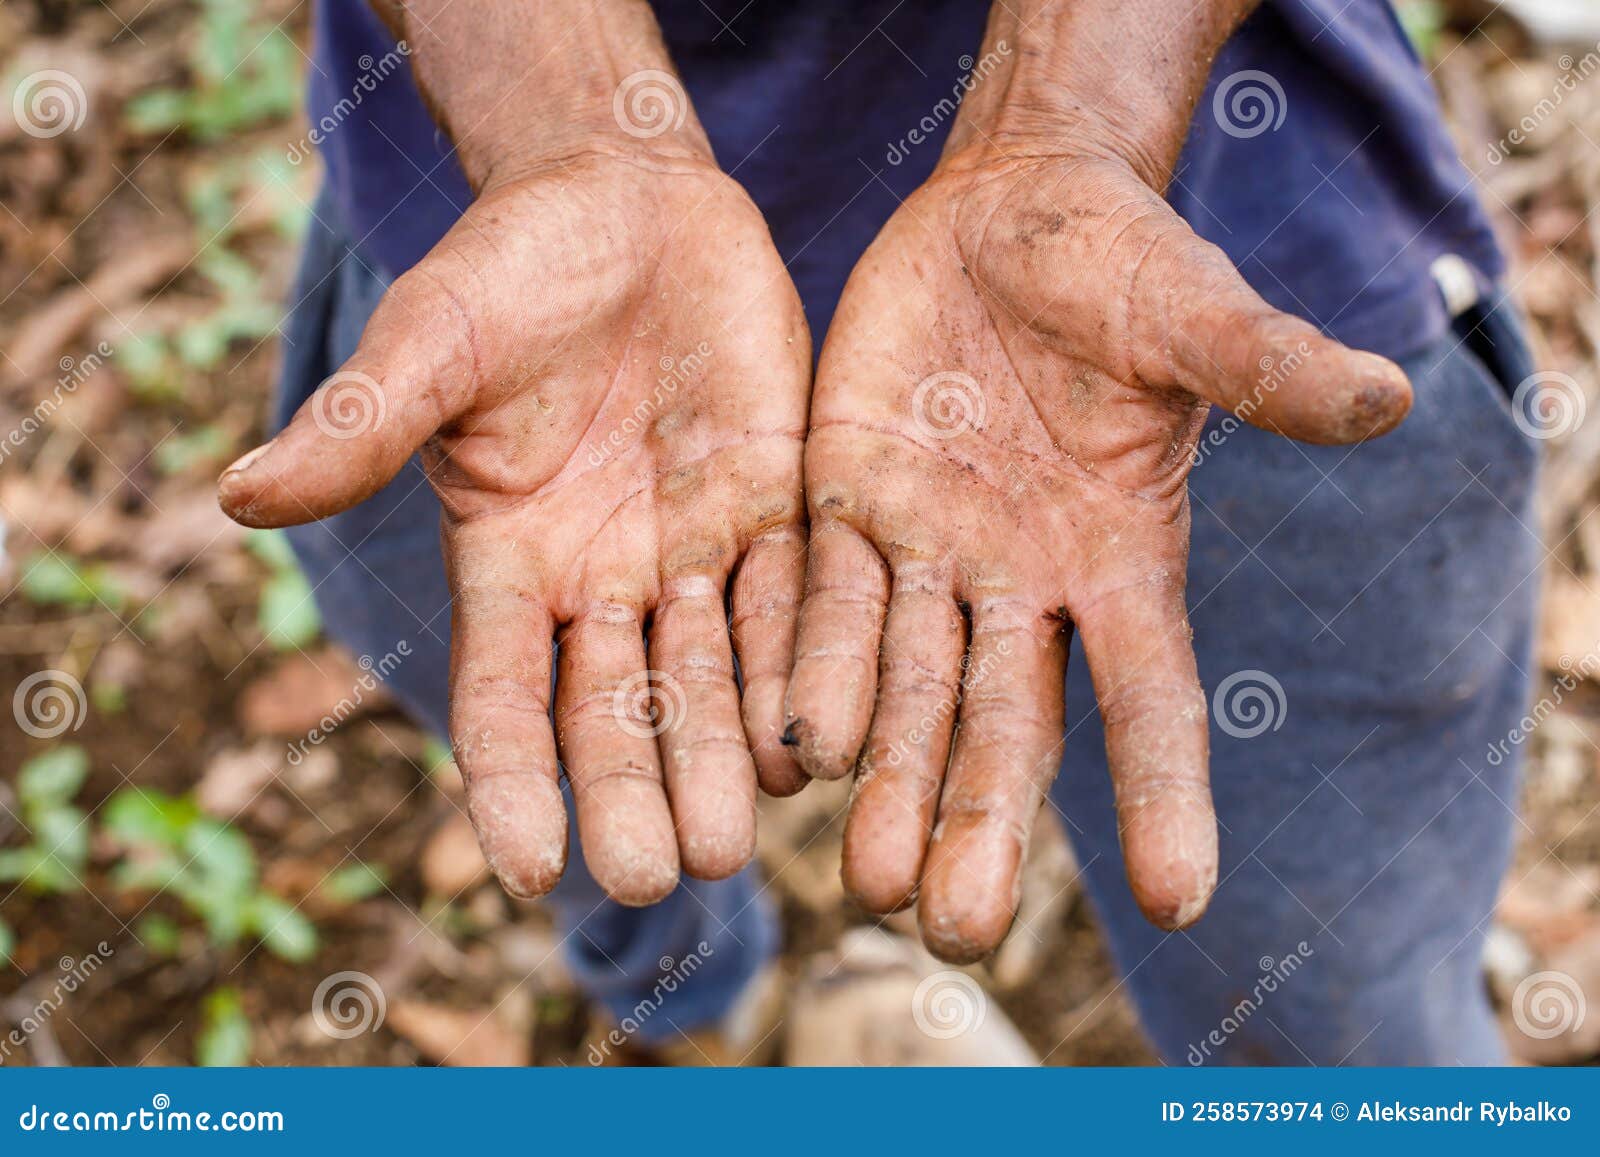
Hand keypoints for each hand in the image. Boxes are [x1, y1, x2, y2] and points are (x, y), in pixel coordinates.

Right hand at [220, 145, 810, 904]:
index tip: (524, 869)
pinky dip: (805, 667)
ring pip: (711, 678)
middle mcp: (604, 578)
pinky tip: (824, 736)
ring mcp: (694, 550)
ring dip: (723, 757)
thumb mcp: (434, 338)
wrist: (630, 200)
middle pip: (616, 711)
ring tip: (738, 839)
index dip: (509, 781)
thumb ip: (362, 423)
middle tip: (654, 876)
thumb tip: (238, 497)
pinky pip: (793, 601)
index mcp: (510, 558)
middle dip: (632, 792)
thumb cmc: (511, 263)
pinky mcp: (775, 508)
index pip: (504, 694)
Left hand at [785, 136, 1409, 956]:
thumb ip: (1264, 366)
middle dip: (982, 823)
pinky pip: (824, 600)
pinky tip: (785, 751)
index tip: (1178, 901)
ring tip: (865, 882)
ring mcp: (930, 551)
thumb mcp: (1192, 314)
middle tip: (954, 932)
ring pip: (904, 688)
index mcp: (1121, 557)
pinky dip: (807, 672)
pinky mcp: (847, 505)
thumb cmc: (1122, 265)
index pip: (1151, 698)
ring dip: (886, 782)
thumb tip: (1390, 396)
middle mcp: (1023, 582)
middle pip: (1004, 725)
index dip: (1166, 794)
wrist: (1006, 219)